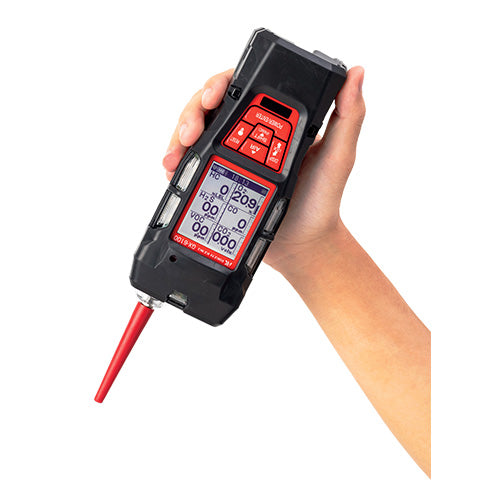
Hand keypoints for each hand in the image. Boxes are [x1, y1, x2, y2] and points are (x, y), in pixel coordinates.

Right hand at [162, 67, 365, 273]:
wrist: (302, 245)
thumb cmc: (322, 201)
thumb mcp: (339, 157)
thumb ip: (349, 116)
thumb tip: (356, 72)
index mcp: (276, 122)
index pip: (244, 88)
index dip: (221, 84)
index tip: (212, 97)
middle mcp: (250, 134)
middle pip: (211, 107)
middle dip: (191, 114)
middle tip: (188, 133)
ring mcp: (232, 156)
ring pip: (197, 133)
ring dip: (179, 139)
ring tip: (174, 157)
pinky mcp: (219, 178)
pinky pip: (194, 163)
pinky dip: (180, 163)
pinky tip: (174, 169)